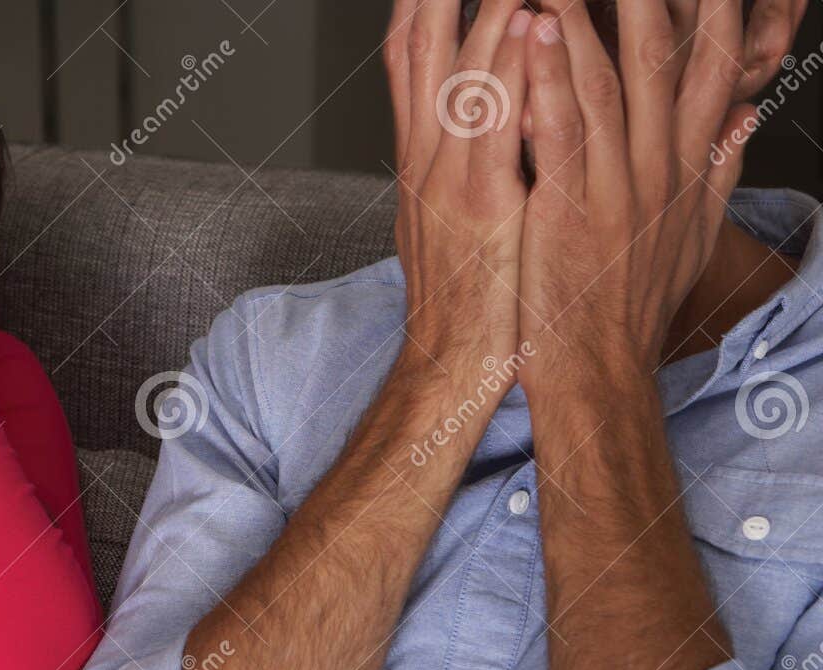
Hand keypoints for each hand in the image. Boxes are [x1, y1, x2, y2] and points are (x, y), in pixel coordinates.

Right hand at [386, 0, 530, 383]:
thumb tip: (503, 120)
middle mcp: (424, 157)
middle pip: (417, 45)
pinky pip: (491, 118)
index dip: (420, 3)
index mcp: (420, 160)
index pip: (408, 60)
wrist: (451, 366)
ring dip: (484, 3)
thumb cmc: (466, 300)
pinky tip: (528, 18)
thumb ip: (475, 165)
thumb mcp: (458, 220)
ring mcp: (446, 177)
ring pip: (454, 67)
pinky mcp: (479, 203)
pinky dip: (507, 63)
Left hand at [517, 0, 751, 389]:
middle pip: (667, 58)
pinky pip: (560, 130)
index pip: (713, 68)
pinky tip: (535, 30)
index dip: (715, 9)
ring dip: (591, 16)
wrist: (597, 371)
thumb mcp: (688, 237)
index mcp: (685, 170)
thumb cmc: (627, 306)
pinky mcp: (568, 210)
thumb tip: (743, 118)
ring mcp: (615, 187)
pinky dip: (547, 78)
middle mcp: (658, 169)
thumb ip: (717, 172)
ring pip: (610, 82)